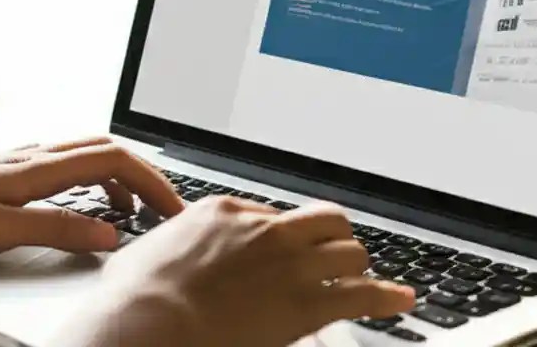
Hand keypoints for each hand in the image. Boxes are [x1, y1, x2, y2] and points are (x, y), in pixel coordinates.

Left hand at [0, 136, 184, 261]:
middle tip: (163, 208)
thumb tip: (108, 235)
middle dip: (141, 175)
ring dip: (114, 176)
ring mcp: (10, 164)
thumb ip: (54, 230)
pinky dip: (84, 181)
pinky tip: (75, 203)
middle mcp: (25, 158)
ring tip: (129, 210)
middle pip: (101, 149)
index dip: (151, 180)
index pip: (110, 159)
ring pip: (79, 155)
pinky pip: (56, 167)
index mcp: (32, 168)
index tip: (174, 208)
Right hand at [66, 197, 414, 346]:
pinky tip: (400, 299)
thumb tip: (157, 255)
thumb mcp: (144, 253)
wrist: (149, 323)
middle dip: (331, 236)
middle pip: (321, 220)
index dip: (278, 236)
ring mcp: (288, 264)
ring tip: (360, 277)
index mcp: (223, 212)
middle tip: (331, 253)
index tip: (279, 251)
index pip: (268, 214)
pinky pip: (363, 293)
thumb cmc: (136, 297)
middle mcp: (263, 230)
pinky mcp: (306, 303)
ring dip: (355, 266)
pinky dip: (387, 297)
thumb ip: (168, 247)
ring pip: (348, 251)